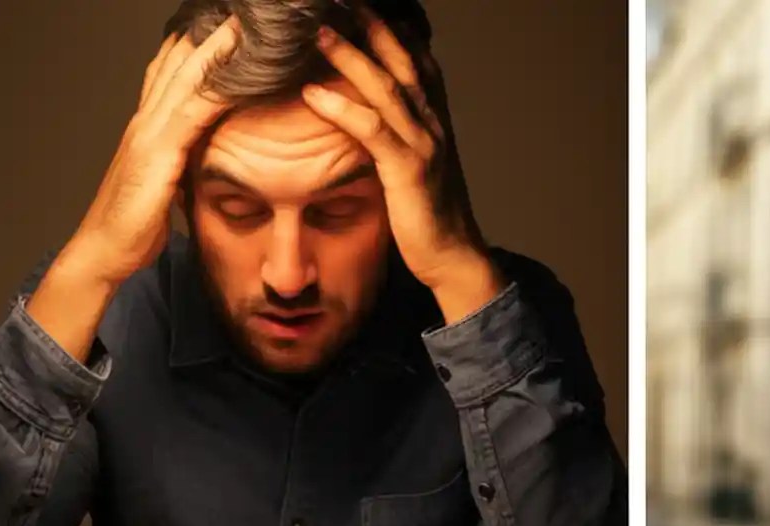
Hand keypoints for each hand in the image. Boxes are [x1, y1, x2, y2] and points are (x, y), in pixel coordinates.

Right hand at [64, 17, 239, 288]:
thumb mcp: (166, 184)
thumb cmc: (135, 223)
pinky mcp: (158, 155)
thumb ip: (183, 162)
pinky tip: (238, 76)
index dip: (193, 48)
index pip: (169, 75)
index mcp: (147, 127)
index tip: (220, 27)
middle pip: (179, 66)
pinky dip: (216, 91)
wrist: (104, 250)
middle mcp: (145, 122)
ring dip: (216, 52)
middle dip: (208, 38)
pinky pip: (192, 114)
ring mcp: (149, 135)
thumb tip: (207, 157)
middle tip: (237, 15)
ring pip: (186, 80)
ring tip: (243, 28)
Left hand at [302, 9, 502, 320]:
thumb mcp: (416, 165)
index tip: (366, 8)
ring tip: (318, 31)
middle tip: (342, 1)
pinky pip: (373, 131)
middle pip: (404, 61)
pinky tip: (314, 93)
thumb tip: (368, 116)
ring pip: (387, 88)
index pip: (418, 61)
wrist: (454, 257)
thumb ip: (398, 135)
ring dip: (351, 56)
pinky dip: (342, 108)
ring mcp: (424, 145)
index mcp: (435, 120)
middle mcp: (433, 124)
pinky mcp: (408, 170)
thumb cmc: (429, 215)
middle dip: (374, 27)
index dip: (395, 30)